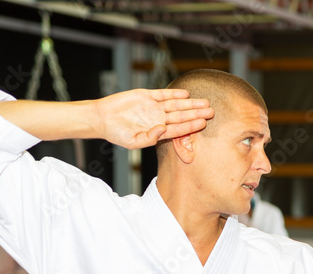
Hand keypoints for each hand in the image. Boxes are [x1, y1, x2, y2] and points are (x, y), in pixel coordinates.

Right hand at [91, 89, 214, 149]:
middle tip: (211, 111)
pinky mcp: (146, 96)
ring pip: (176, 104)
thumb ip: (149, 138)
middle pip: (181, 116)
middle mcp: (158, 118)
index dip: (191, 126)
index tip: (203, 123)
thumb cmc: (116, 133)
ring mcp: (153, 107)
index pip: (179, 129)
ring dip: (190, 103)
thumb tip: (162, 130)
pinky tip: (185, 93)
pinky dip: (173, 93)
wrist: (101, 118)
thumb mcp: (132, 142)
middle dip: (196, 113)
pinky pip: (162, 94)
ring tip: (204, 102)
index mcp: (157, 131)